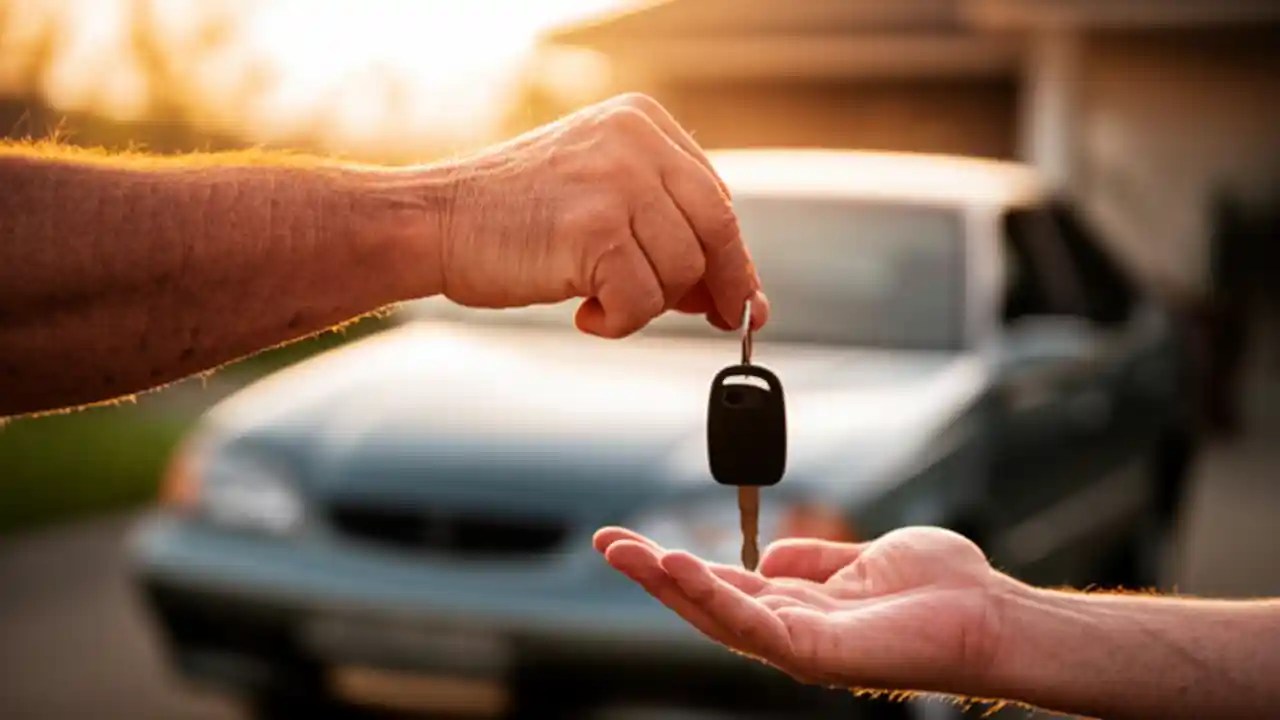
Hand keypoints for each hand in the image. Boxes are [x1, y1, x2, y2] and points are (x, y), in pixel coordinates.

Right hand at [439, 93, 767, 336]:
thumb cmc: (510, 217)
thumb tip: (744, 298)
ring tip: (598, 297)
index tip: (735, 295)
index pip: (714, 196)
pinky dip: (620, 322)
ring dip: (648, 304)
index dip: (728, 256)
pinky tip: (585, 313)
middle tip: (712, 318)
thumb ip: (665, 229)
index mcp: (642, 121)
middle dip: (720, 286)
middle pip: (716, 230)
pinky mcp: (594, 230)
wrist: (432, 221)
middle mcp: (635, 140)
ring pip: (682, 273)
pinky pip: (643, 301)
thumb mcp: (598, 197)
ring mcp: (616, 182)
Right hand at [594, 526, 1010, 695]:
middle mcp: (793, 632)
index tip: (633, 540)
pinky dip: (713, 598)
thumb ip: (813, 559)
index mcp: (801, 608)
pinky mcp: (817, 656)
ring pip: (718, 617)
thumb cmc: (942, 588)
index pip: (725, 586)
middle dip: (654, 576)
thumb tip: (764, 555)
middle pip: (708, 603)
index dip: (677, 566)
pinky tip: (680, 569)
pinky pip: (753, 625)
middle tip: (607, 544)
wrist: (990, 614)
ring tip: (626, 553)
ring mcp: (802, 648)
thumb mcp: (863, 556)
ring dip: (668, 586)